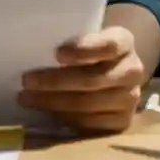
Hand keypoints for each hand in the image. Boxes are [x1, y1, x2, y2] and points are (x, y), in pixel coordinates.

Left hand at [18, 26, 145, 132]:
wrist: (112, 71)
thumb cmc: (88, 51)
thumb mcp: (83, 36)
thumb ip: (67, 39)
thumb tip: (31, 47)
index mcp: (123, 41)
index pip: (108, 45)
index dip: (84, 49)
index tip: (57, 53)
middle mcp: (133, 70)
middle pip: (93, 79)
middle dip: (55, 81)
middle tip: (26, 81)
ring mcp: (130, 98)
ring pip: (89, 104)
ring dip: (54, 102)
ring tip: (27, 98)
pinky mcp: (123, 121)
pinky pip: (91, 124)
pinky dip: (65, 118)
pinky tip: (46, 112)